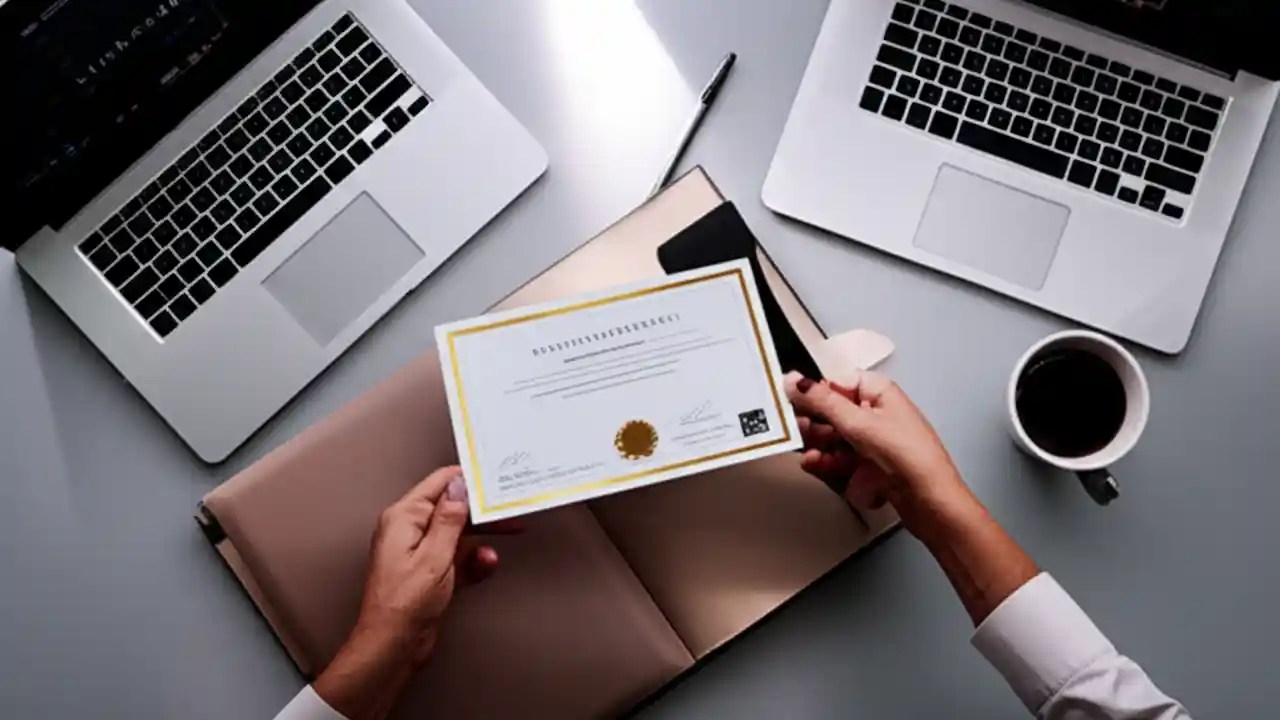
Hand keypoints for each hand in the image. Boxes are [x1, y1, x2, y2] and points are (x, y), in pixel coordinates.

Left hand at [314, 467, 519, 719]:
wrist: (392, 646)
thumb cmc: (402, 606)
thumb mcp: (434, 557)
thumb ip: (450, 519)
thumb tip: (460, 487)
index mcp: (403, 518)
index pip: (439, 484)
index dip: (468, 480)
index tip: (494, 481)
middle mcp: (408, 530)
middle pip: (453, 509)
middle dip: (482, 514)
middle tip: (509, 513)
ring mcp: (419, 551)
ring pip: (459, 535)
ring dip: (479, 543)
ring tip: (492, 555)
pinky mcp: (429, 571)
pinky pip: (457, 557)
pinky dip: (472, 562)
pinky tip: (483, 567)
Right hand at [787, 372, 1040, 625]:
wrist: (930, 502)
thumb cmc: (908, 457)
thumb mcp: (858, 423)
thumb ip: (822, 401)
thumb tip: (794, 380)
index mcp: (878, 393)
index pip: (837, 382)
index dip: (813, 389)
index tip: (789, 396)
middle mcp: (875, 414)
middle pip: (832, 410)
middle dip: (812, 420)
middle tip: (792, 427)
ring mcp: (872, 442)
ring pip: (832, 437)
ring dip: (817, 444)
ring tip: (807, 451)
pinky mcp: (868, 466)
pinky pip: (839, 459)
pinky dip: (826, 461)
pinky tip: (816, 464)